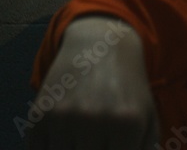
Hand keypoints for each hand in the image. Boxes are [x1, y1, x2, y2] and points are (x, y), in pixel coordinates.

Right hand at [27, 16, 159, 149]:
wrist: (98, 47)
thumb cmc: (128, 90)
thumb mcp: (147, 117)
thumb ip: (142, 149)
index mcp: (127, 123)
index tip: (108, 144)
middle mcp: (94, 120)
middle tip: (95, 137)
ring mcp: (63, 117)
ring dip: (71, 149)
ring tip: (82, 134)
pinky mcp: (38, 115)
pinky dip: (50, 148)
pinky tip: (63, 133)